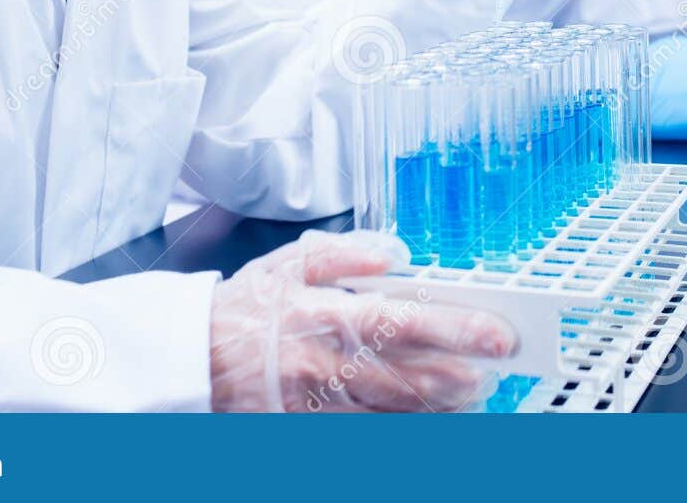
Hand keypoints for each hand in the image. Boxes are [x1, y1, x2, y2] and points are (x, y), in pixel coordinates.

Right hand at [208, 229, 516, 411]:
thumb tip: (395, 253)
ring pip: (393, 412)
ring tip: (472, 396)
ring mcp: (321, 402)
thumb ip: (345, 255)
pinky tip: (428, 420)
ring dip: (438, 407)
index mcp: (327, 315)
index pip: (404, 322)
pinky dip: (402, 428)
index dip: (454, 330)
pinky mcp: (312, 425)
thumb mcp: (289, 262)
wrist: (192, 356)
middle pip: (408, 376)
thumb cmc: (245, 307)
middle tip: (494, 372)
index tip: (494, 333)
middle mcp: (328, 363)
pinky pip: (367, 433)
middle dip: (459, 378)